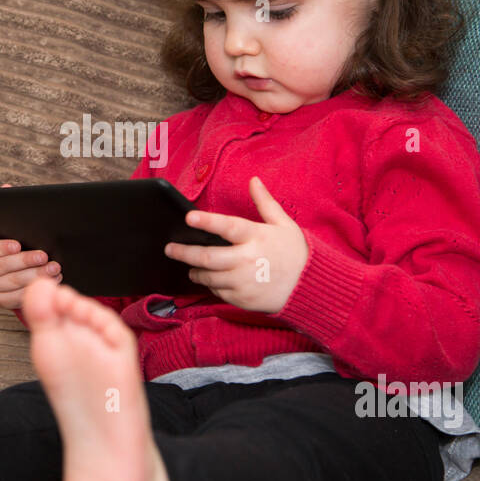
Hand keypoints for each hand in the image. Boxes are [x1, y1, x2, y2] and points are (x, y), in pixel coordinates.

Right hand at [0, 184, 61, 309]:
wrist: (19, 269)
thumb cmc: (17, 242)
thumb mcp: (12, 227)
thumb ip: (9, 208)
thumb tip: (7, 188)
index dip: (0, 248)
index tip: (17, 243)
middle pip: (2, 268)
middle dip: (25, 261)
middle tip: (44, 256)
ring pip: (14, 283)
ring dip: (36, 275)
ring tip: (55, 268)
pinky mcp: (5, 301)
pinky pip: (21, 298)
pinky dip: (38, 289)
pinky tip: (54, 281)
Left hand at [164, 176, 308, 313]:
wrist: (310, 288)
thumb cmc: (295, 253)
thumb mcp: (283, 224)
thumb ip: (265, 203)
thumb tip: (254, 180)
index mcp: (256, 237)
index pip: (226, 227)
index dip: (206, 221)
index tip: (188, 217)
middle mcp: (247, 260)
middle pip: (207, 257)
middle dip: (184, 252)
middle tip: (170, 249)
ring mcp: (243, 282)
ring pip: (208, 278)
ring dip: (195, 272)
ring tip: (190, 266)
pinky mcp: (242, 300)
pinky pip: (219, 293)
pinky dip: (212, 286)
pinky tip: (211, 280)